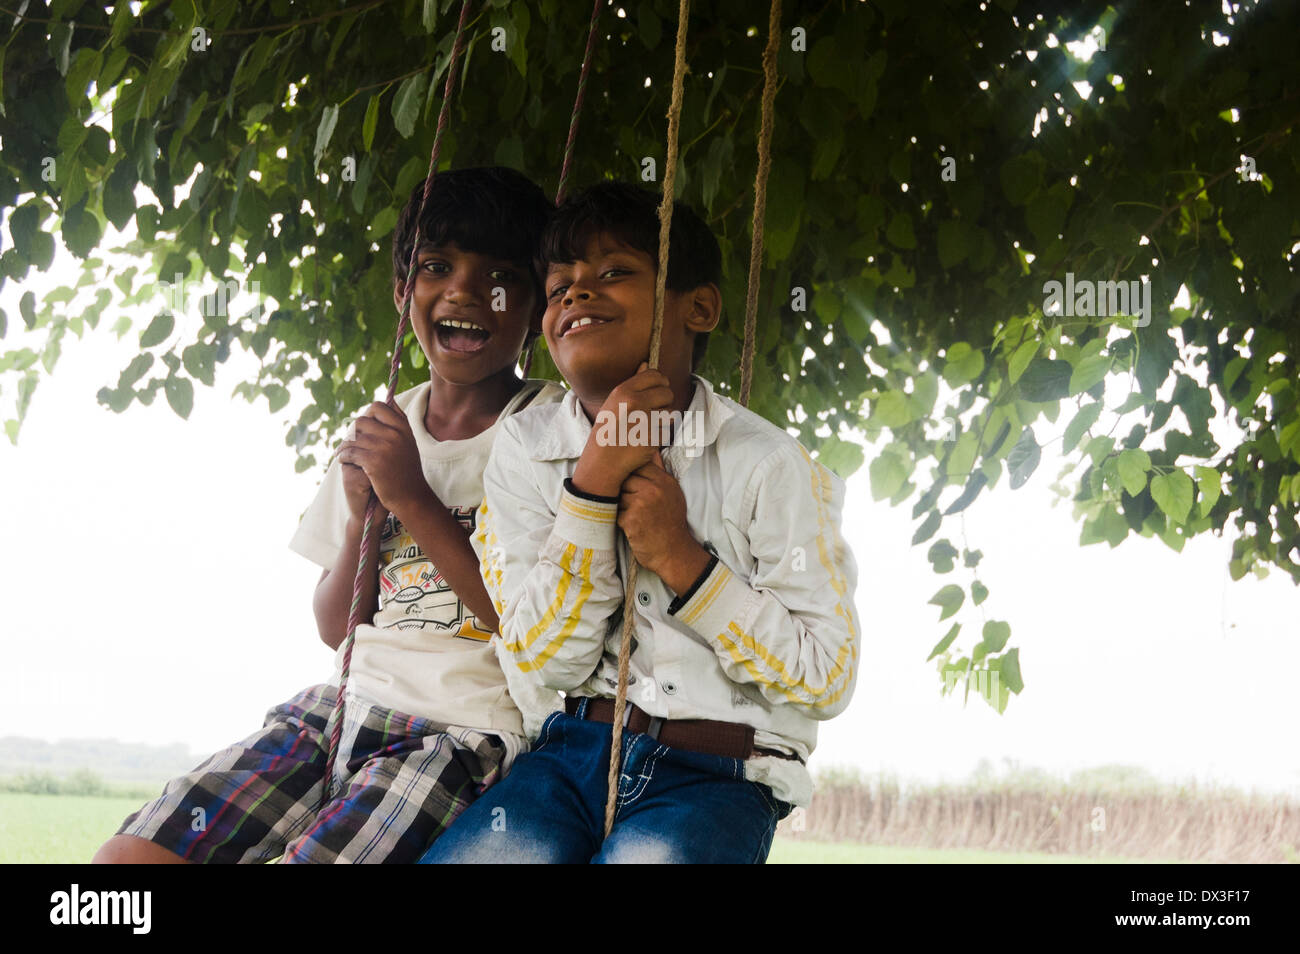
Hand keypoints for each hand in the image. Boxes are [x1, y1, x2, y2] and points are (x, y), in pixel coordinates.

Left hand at [337, 402, 432, 521]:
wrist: (412, 497)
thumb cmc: (407, 472)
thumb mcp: (408, 443)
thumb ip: (398, 425)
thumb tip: (388, 402)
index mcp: (403, 427)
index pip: (378, 407)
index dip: (367, 415)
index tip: (363, 427)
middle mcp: (395, 434)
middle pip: (362, 421)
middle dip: (353, 431)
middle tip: (350, 441)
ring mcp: (384, 447)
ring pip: (353, 437)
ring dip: (344, 445)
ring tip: (341, 452)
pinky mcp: (373, 462)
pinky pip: (350, 452)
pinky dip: (343, 456)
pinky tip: (343, 460)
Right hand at [572, 363, 673, 496]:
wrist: (602, 461)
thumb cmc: (608, 430)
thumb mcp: (614, 403)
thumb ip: (633, 384)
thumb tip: (646, 363)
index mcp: (624, 391)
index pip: (655, 376)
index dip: (661, 383)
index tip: (660, 390)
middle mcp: (635, 403)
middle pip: (667, 393)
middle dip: (665, 402)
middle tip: (654, 411)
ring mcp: (645, 421)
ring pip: (670, 413)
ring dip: (663, 420)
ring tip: (647, 426)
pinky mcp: (652, 438)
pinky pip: (666, 432)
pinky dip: (659, 436)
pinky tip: (645, 440)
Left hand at [617, 451, 710, 590]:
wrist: (673, 553)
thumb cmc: (670, 524)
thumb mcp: (672, 494)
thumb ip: (660, 472)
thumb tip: (652, 450)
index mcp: (665, 481)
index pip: (639, 463)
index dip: (630, 471)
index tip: (628, 480)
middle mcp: (654, 489)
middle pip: (625, 478)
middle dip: (623, 489)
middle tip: (629, 502)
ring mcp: (642, 503)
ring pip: (618, 494)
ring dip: (620, 505)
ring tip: (633, 515)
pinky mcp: (631, 519)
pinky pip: (616, 512)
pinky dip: (620, 520)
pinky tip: (632, 527)